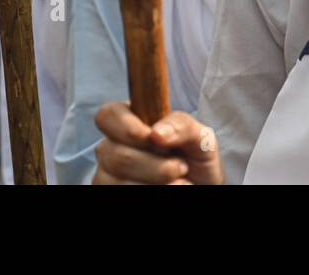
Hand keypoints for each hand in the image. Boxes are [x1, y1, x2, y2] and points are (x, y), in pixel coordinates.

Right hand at [92, 102, 224, 184]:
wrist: (200, 185)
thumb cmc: (196, 158)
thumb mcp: (199, 137)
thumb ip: (182, 126)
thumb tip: (156, 132)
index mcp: (129, 121)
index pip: (108, 115)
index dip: (129, 129)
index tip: (155, 139)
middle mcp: (112, 147)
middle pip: (117, 155)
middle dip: (156, 166)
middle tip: (180, 166)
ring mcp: (108, 174)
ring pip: (120, 181)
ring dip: (158, 183)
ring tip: (178, 181)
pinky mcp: (111, 192)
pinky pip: (125, 194)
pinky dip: (155, 192)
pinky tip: (168, 188)